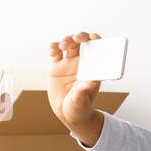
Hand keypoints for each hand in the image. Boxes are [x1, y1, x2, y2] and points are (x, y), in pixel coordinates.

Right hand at [47, 31, 103, 145]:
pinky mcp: (56, 67)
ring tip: (63, 46)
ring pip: (68, 44)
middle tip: (77, 38)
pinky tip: (52, 51)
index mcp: (93, 68)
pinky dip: (53, 47)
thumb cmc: (80, 108)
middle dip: (81, 36)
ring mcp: (68, 64)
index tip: (94, 37)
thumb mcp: (82, 101)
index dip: (97, 39)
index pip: (98, 48)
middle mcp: (82, 63)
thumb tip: (89, 82)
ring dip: (66, 39)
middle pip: (82, 42)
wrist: (67, 114)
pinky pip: (54, 52)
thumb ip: (84, 91)